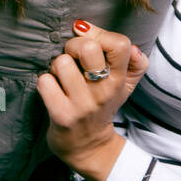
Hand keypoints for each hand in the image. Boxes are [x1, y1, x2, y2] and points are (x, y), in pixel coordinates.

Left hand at [36, 19, 146, 180]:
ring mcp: (82, 105)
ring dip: (57, 66)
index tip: (90, 41)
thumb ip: (135, 61)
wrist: (88, 146)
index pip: (121, 44)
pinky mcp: (62, 115)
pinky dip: (45, 82)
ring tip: (62, 76)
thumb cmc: (103, 105)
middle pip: (88, 48)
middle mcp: (104, 92)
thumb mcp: (125, 84)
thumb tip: (132, 47)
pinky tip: (53, 90)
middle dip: (73, 45)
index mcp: (120, 80)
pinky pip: (45, 82)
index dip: (100, 34)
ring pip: (61, 62)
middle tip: (72, 57)